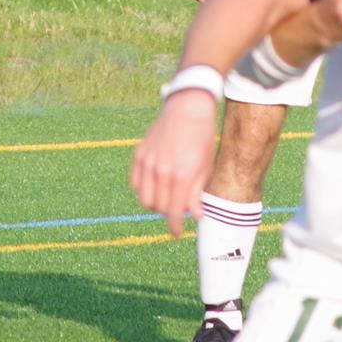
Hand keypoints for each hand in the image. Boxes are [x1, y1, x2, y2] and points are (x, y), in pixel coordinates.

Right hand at [131, 91, 219, 234]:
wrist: (188, 109)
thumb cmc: (202, 138)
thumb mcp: (206, 167)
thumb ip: (197, 193)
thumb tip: (195, 216)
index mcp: (182, 175)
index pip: (174, 211)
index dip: (174, 226)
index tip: (176, 233)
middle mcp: (162, 171)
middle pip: (159, 208)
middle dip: (169, 213)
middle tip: (178, 208)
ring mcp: (148, 163)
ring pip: (145, 199)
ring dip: (155, 204)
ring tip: (167, 197)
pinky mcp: (139, 156)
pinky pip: (136, 184)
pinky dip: (144, 190)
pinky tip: (155, 186)